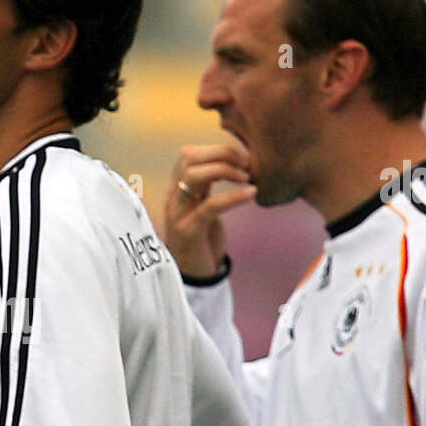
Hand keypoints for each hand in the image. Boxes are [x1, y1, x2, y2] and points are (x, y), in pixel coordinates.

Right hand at [159, 143, 255, 277]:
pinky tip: (251, 194)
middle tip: (246, 164)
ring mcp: (179, 213)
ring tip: (247, 178)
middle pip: (189, 158)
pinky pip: (210, 206)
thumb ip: (209, 187)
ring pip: (194, 176)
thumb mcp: (204, 207)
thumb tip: (237, 162)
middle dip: (221, 154)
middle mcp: (174, 197)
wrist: (193, 276)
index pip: (189, 154)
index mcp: (177, 188)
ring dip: (225, 170)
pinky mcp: (189, 231)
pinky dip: (233, 196)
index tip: (242, 158)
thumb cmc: (203, 240)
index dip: (216, 149)